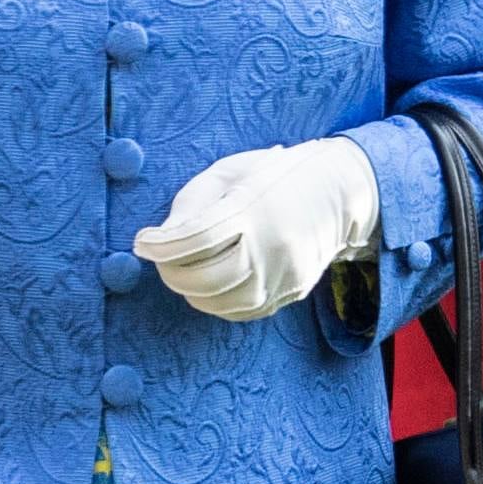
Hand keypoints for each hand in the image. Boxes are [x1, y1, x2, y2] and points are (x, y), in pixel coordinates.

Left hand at [136, 139, 379, 320]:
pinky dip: (216, 301)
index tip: (143, 242)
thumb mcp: (231, 172)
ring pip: (220, 302)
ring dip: (191, 289)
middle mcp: (273, 246)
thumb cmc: (274, 175)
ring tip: (185, 268)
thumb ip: (193, 204)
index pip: (197, 238)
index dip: (160, 246)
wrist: (339, 191)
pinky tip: (211, 281)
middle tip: (160, 258)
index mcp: (254, 208)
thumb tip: (159, 241)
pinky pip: (242, 311)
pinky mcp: (292, 293)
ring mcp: (285, 274)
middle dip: (171, 272)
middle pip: (205, 280)